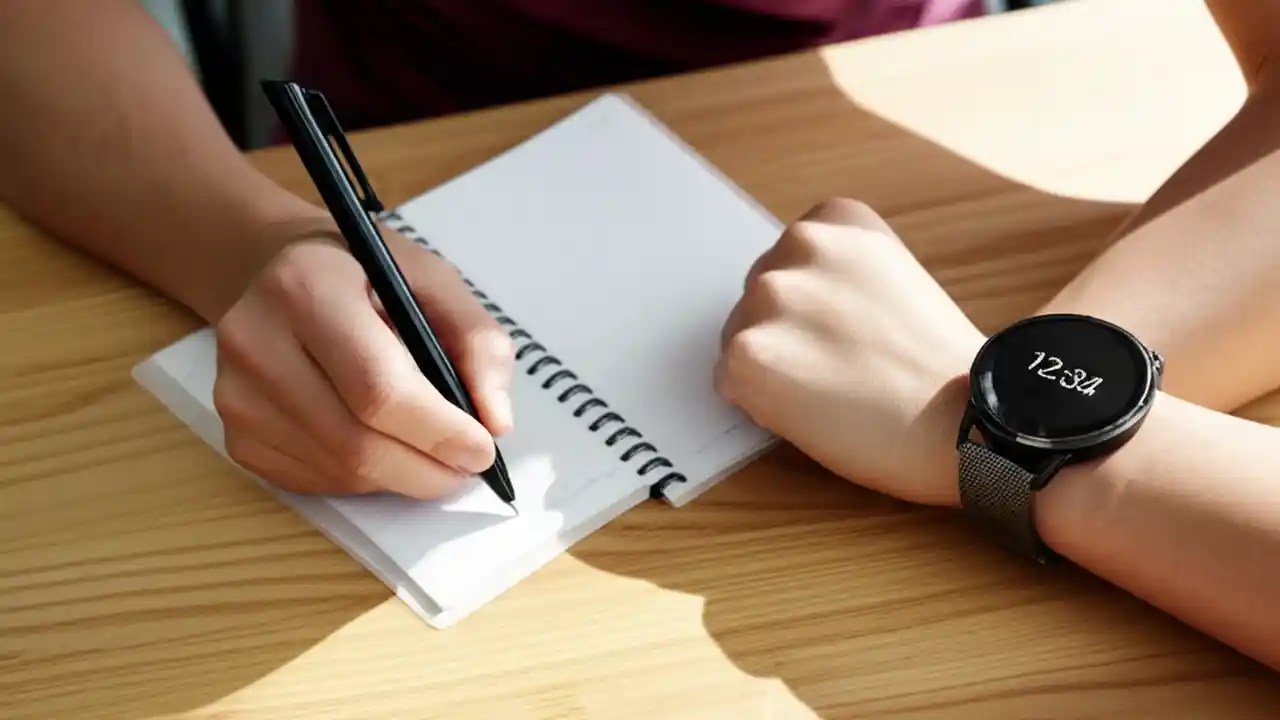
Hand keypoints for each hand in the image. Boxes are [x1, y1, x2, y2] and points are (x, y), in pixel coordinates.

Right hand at [212, 226, 513, 498]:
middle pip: (358, 443)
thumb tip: (496, 421)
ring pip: (341, 471)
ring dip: (403, 476)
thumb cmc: (361, 275)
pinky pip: (317, 481)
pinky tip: (382, 443)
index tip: (483, 448)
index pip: (378, 387)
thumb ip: (478, 342)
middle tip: (469, 464)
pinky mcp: (236, 434)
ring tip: (431, 449)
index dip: (439, 430)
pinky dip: (366, 478)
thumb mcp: (431, 280)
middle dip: (430, 468)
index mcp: (309, 287)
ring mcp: (238, 394)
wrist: (273, 270)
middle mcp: (257, 341)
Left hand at [715, 199, 984, 506]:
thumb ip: (837, 277)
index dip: (814, 310)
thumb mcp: (892, 279)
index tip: (856, 332)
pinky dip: (760, 406)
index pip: (790, 264)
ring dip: (772, 370)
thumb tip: (783, 310)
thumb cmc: (937, 366)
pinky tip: (813, 412)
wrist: (967, 420)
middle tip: (845, 369)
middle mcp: (800, 243)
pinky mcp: (748, 353)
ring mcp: (769, 297)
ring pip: (740, 339)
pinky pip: (729, 383)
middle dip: (787, 336)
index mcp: (837, 220)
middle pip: (759, 300)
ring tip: (832, 391)